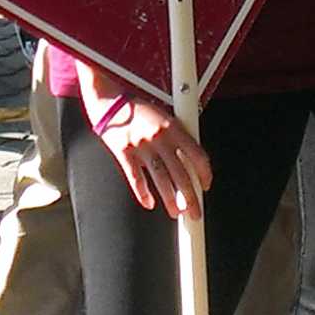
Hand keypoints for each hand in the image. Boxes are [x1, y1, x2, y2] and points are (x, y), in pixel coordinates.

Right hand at [75, 60, 209, 215]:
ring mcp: (141, 146)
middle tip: (195, 211)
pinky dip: (143, 193)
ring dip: (170, 200)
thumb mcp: (163, 116)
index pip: (197, 154)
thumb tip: (189, 162)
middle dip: (190, 197)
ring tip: (176, 212)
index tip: (205, 185)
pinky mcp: (124, 153)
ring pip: (161, 179)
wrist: (109, 102)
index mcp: (172, 126)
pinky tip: (148, 203)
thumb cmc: (136, 110)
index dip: (204, 173)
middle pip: (180, 173)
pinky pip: (136, 178)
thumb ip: (177, 137)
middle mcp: (159, 137)